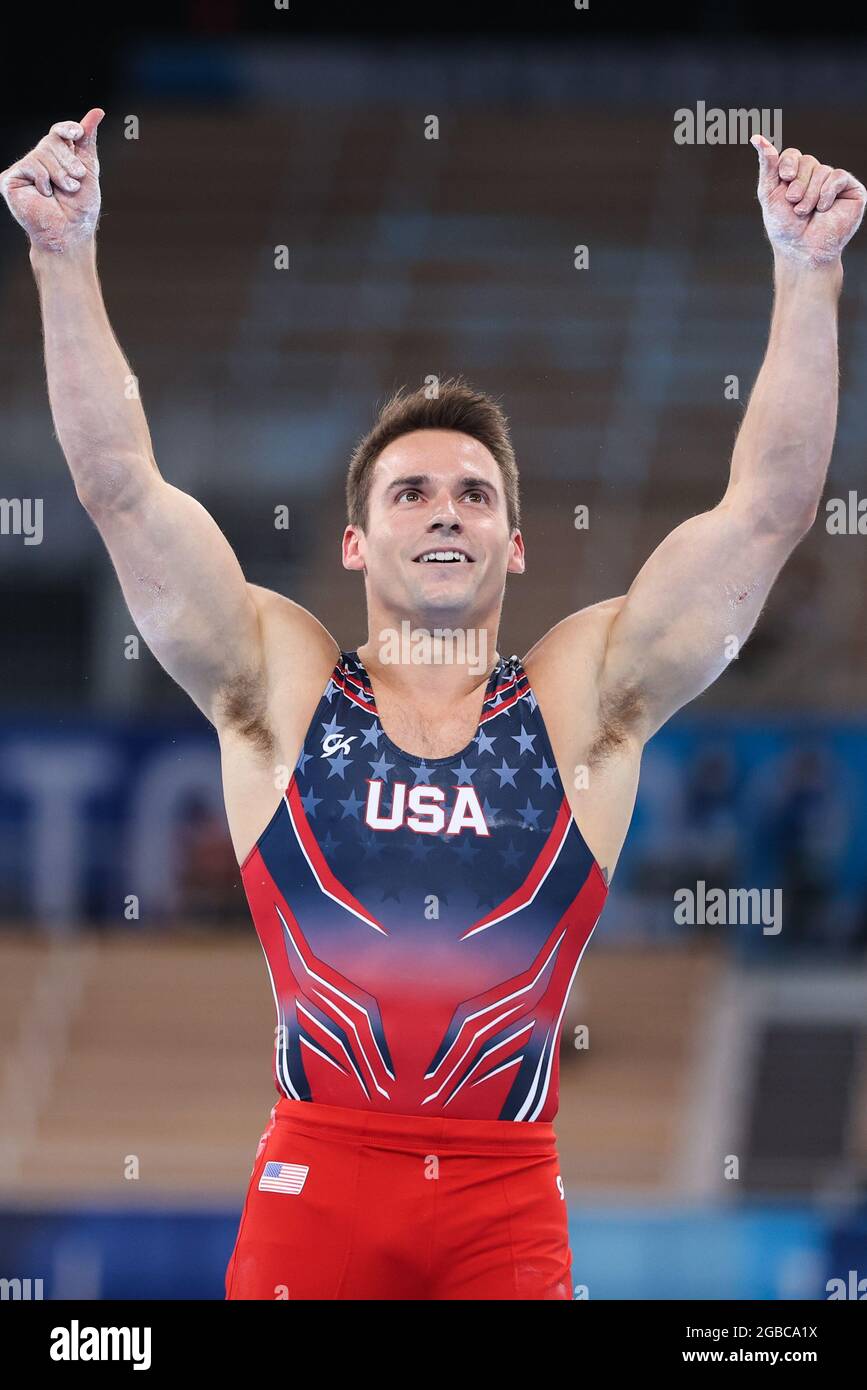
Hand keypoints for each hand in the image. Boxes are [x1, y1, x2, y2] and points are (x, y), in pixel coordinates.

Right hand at [0, 108, 103, 253]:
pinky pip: (30, 165)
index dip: (67, 129)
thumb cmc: (80, 208)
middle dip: (68, 160)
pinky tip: (45, 195)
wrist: (70, 233)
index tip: (77, 133)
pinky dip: (43, 180)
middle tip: (76, 180)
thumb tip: (97, 112)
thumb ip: (88, 140)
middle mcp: (39, 161)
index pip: (59, 132)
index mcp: (56, 157)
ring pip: (41, 152)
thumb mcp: (88, 169)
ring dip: (59, 174)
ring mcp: (24, 170)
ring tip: (63, 191)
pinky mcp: (10, 180)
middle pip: (52, 140)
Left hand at [751, 134, 865, 267]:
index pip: (792, 154)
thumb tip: (756, 138)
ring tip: (807, 213)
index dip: (787, 165)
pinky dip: (827, 194)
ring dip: (810, 195)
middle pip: (807, 161)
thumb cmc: (784, 226)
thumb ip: (767, 165)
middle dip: (797, 185)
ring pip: (822, 170)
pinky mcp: (850, 190)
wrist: (802, 251)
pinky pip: (838, 177)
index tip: (784, 179)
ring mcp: (834, 182)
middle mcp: (816, 176)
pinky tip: (824, 209)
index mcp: (797, 174)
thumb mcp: (769, 193)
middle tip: (795, 204)